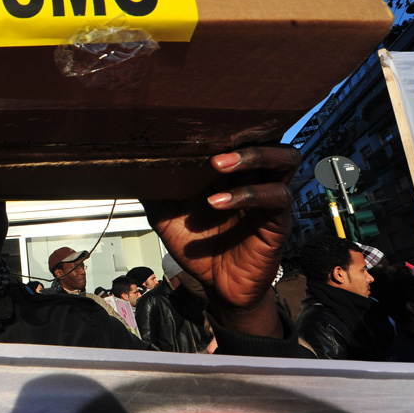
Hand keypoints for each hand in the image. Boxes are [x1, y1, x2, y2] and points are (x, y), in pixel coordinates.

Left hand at [142, 145, 299, 337]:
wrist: (216, 286)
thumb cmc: (197, 247)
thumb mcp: (166, 216)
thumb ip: (154, 192)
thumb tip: (128, 166)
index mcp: (231, 172)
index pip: (240, 136)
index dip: (226, 127)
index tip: (196, 126)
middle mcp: (254, 177)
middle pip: (271, 138)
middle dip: (246, 135)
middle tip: (213, 145)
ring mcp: (269, 196)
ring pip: (285, 158)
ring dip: (254, 156)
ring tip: (219, 164)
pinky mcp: (278, 219)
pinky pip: (276, 196)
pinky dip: (248, 195)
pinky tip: (218, 202)